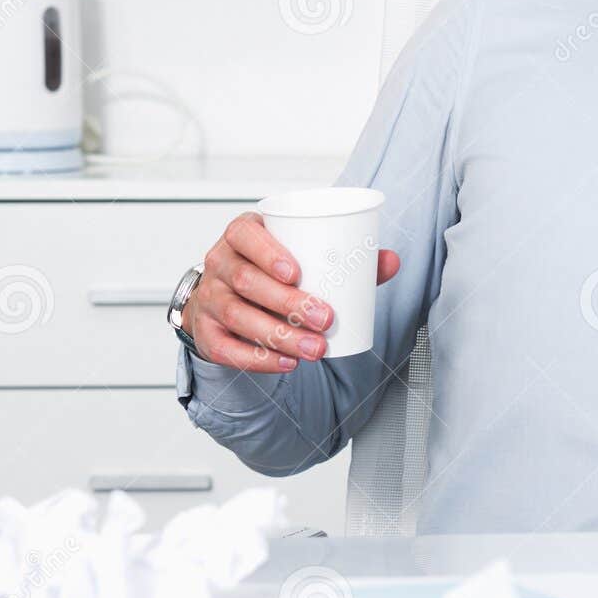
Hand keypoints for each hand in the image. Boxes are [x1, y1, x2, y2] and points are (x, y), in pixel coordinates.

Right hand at [182, 211, 400, 372]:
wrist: (232, 297)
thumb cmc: (274, 271)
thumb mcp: (302, 256)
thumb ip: (346, 258)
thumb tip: (391, 260)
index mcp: (242, 235)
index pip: (244, 234)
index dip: (266, 252)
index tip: (296, 273)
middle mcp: (219, 263)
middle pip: (246, 281)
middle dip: (288, 303)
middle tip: (326, 319)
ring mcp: (209, 298)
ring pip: (238, 316)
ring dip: (279, 335)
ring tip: (316, 349)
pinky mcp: (206, 332)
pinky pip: (225, 348)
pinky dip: (256, 359)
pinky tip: (287, 363)